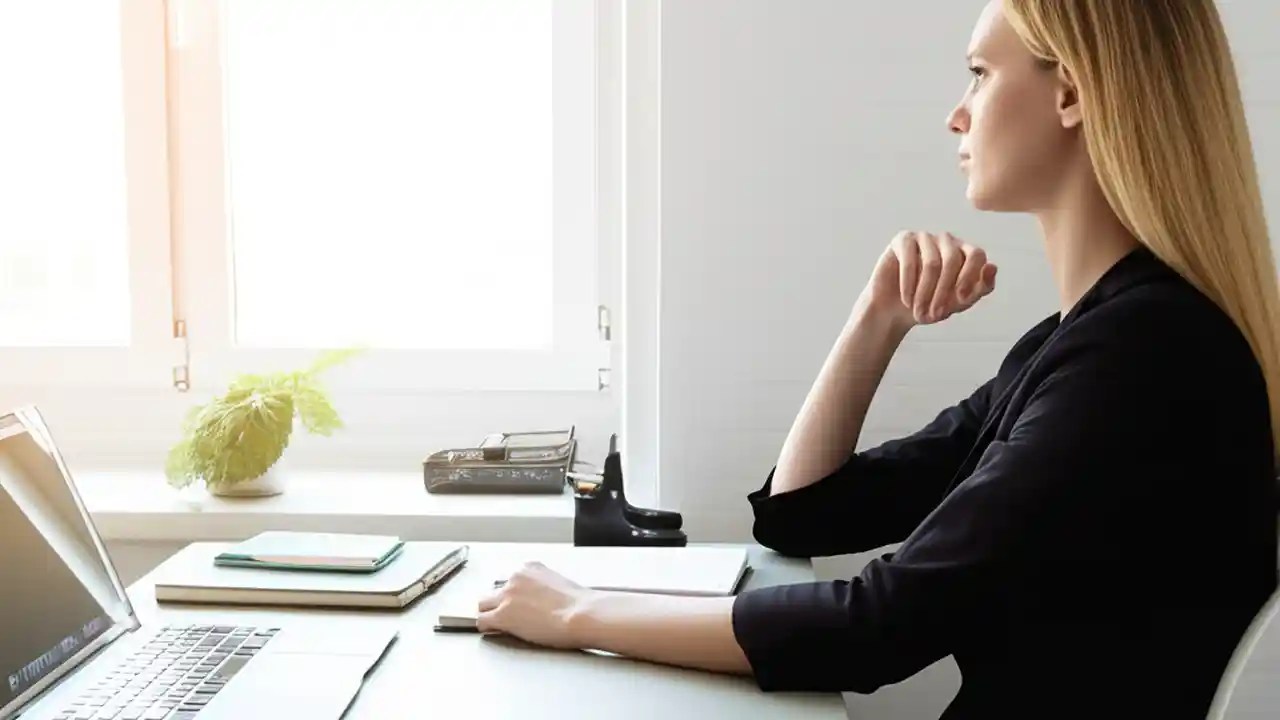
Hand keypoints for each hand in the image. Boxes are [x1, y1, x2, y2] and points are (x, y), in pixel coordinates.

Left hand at [476, 562, 592, 648]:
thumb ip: (544, 589)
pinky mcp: (502, 615)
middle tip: (508, 615)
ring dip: (491, 614)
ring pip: (484, 604)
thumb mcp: (561, 585)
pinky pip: (482, 620)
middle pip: (494, 591)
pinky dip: (486, 627)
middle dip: (499, 603)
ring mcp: (507, 596)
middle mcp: (516, 577)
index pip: (510, 580)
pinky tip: (494, 632)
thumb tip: (542, 601)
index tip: (518, 604)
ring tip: (500, 625)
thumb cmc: (580, 605)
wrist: (582, 615)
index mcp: (531, 568)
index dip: (513, 596)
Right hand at [864, 231, 996, 327]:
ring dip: (925, 292)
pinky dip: (909, 284)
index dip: (970, 276)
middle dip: (943, 291)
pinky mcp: (903, 240)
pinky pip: (910, 260)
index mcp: (964, 252)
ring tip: (919, 311)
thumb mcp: (958, 302)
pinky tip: (907, 299)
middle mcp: (946, 240)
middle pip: (953, 259)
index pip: (976, 255)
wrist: (894, 311)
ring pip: (931, 263)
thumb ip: (979, 288)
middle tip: (934, 315)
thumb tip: (992, 267)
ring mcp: (924, 237)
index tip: (960, 299)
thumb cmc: (929, 305)